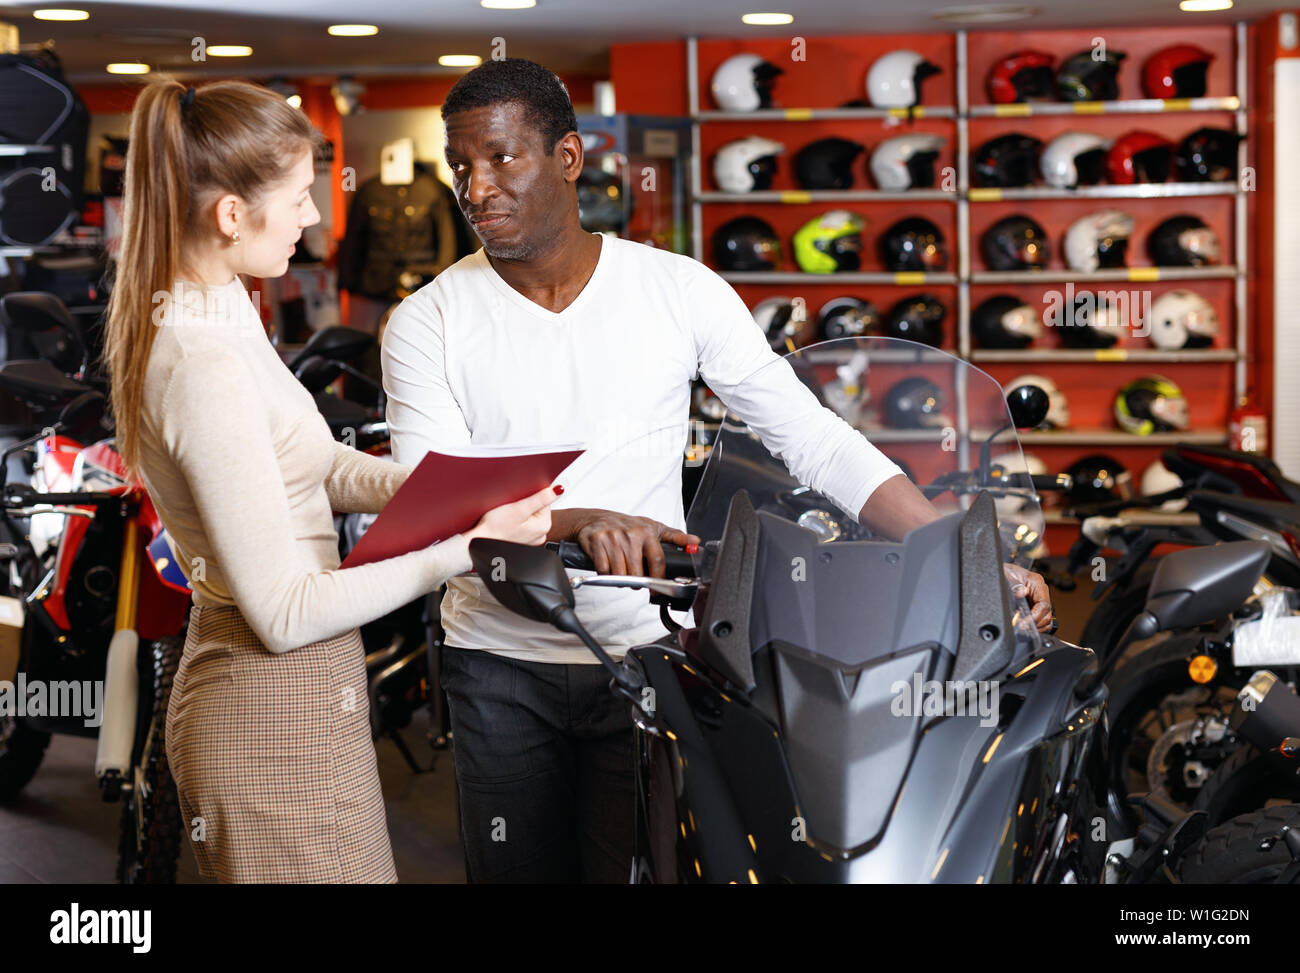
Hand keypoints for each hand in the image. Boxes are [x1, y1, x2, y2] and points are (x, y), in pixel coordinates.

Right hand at [464, 486, 557, 546]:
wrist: (478, 543)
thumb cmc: (495, 528)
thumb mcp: (519, 509)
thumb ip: (540, 498)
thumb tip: (558, 490)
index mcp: (544, 526)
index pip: (545, 500)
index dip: (531, 495)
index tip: (520, 499)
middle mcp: (540, 534)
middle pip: (537, 508)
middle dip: (525, 504)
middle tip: (511, 508)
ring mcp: (531, 538)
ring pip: (529, 515)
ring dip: (520, 511)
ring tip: (508, 516)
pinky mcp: (522, 539)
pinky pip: (522, 523)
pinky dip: (516, 520)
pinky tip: (507, 522)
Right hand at [568, 509, 700, 577]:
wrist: (595, 519)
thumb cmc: (627, 525)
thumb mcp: (652, 528)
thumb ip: (675, 537)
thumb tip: (696, 541)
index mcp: (647, 532)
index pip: (657, 560)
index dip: (658, 578)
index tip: (656, 590)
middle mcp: (630, 534)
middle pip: (637, 572)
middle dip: (636, 582)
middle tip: (635, 580)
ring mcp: (612, 538)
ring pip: (620, 574)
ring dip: (621, 579)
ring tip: (622, 572)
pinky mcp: (596, 542)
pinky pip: (603, 570)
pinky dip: (606, 574)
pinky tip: (608, 566)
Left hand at [1004, 562, 1053, 632]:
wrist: (1001, 569)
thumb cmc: (1004, 571)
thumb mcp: (1006, 575)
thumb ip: (1014, 585)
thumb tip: (1023, 592)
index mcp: (1036, 582)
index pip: (1044, 604)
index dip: (1035, 617)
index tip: (1024, 624)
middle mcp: (1040, 591)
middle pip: (1047, 614)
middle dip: (1035, 623)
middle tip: (1021, 627)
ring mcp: (1038, 598)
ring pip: (1046, 618)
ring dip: (1035, 626)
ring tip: (1022, 627)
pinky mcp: (1034, 605)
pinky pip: (1040, 619)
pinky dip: (1035, 625)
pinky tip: (1025, 626)